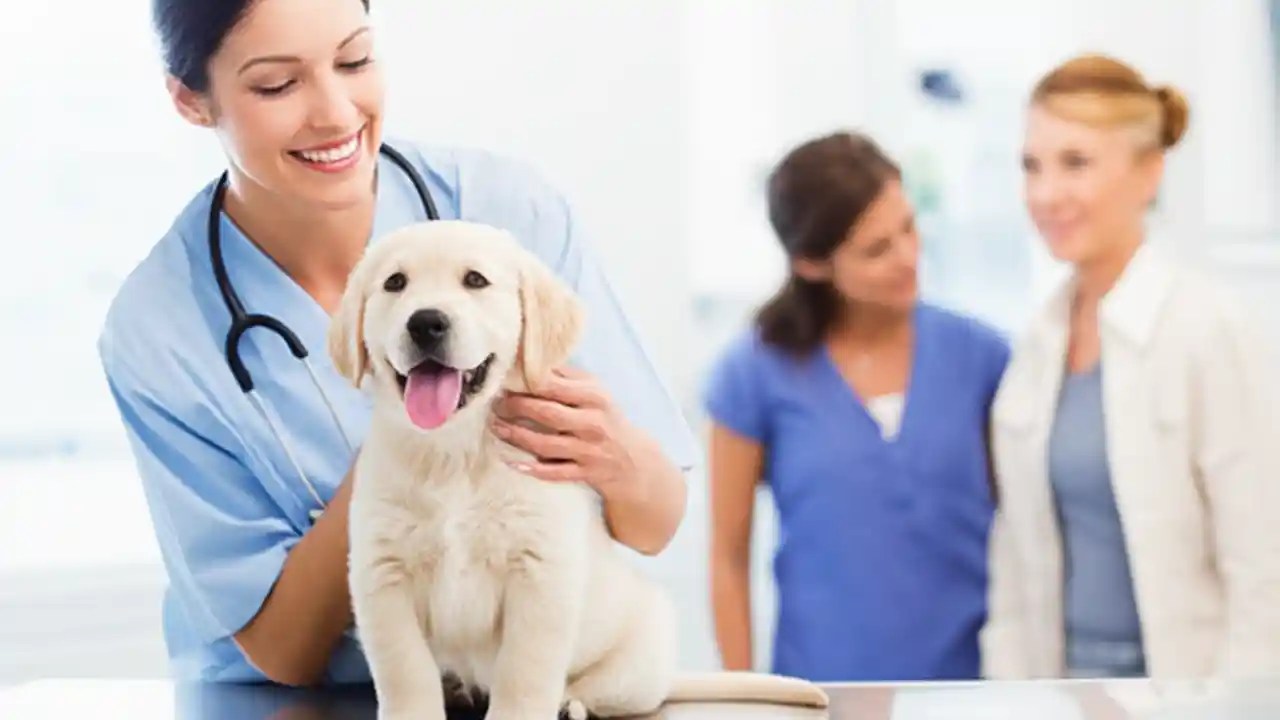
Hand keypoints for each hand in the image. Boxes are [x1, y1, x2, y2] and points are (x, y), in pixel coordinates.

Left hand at [490, 366, 642, 501]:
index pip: (556, 386)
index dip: (528, 383)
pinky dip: (533, 469)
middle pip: (548, 414)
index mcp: (595, 398)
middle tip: (496, 403)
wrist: (633, 459)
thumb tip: (532, 362)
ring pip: (546, 445)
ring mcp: (588, 451)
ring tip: (496, 427)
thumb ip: (567, 377)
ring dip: (517, 436)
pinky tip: (512, 463)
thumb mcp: (596, 392)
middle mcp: (592, 423)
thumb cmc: (606, 418)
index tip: (507, 381)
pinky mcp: (585, 473)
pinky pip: (555, 472)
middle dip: (517, 407)